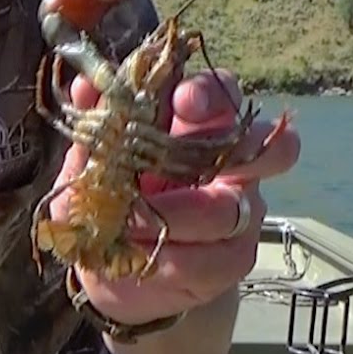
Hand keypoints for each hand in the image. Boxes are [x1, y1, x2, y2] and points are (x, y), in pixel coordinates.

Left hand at [52, 68, 300, 325]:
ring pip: (231, 210)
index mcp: (197, 126)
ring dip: (176, 216)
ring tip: (131, 223)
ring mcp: (241, 213)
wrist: (116, 267)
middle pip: (266, 145)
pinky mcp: (235, 258)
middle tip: (178, 156)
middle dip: (234, 146)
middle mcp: (230, 164)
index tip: (182, 100)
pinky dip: (172, 259)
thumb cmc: (110, 200)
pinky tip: (140, 257)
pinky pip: (215, 258)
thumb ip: (94, 128)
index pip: (224, 94)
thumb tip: (85, 86)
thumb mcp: (90, 164)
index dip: (211, 93)